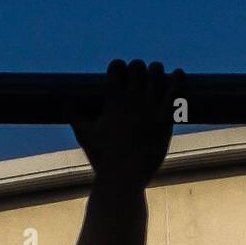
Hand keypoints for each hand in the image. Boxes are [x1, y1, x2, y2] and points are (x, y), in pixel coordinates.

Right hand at [72, 60, 183, 189]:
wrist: (124, 178)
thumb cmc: (103, 157)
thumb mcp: (84, 134)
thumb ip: (74, 115)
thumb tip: (66, 100)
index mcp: (113, 101)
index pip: (117, 67)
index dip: (117, 66)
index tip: (119, 73)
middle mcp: (133, 101)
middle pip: (137, 67)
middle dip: (136, 68)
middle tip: (137, 75)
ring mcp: (151, 109)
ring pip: (157, 74)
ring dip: (156, 70)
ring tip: (155, 73)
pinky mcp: (165, 120)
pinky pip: (175, 93)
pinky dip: (177, 80)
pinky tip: (179, 74)